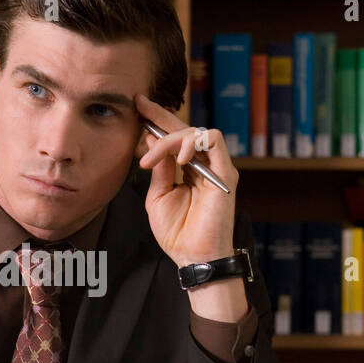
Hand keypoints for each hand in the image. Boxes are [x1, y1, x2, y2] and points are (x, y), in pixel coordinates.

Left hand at [134, 92, 238, 266]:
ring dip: (170, 139)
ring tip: (151, 158)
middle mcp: (204, 165)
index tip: (137, 108)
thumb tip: (150, 141)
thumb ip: (158, 169)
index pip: (174, 139)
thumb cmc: (178, 232)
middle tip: (140, 106)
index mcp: (188, 170)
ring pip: (195, 132)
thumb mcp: (158, 196)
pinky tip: (178, 158)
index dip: (157, 121)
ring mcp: (216, 167)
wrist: (194, 256)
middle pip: (185, 129)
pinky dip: (193, 142)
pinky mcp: (225, 172)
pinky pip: (213, 140)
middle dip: (161, 115)